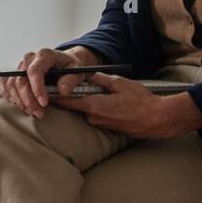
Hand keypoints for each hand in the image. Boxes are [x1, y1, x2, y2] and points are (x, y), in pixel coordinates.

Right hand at [0, 47, 93, 118]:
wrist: (65, 63)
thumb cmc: (70, 67)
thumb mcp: (78, 72)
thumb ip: (71, 80)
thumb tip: (62, 90)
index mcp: (45, 55)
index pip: (34, 71)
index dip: (37, 89)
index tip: (44, 103)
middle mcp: (29, 58)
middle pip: (20, 80)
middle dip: (28, 100)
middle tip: (39, 113)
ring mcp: (20, 66)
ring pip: (12, 84)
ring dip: (20, 101)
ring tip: (33, 112)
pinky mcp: (15, 73)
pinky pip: (5, 84)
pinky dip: (9, 96)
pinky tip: (20, 105)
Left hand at [52, 72, 183, 137]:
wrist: (157, 120)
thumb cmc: (141, 101)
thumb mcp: (119, 84)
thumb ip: (100, 79)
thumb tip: (87, 74)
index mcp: (93, 105)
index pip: (66, 102)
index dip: (54, 96)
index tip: (44, 90)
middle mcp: (93, 118)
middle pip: (76, 105)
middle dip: (75, 96)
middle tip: (78, 84)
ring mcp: (100, 124)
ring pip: (87, 110)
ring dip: (90, 102)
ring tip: (105, 94)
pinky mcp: (107, 128)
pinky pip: (97, 116)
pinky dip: (98, 108)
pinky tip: (111, 103)